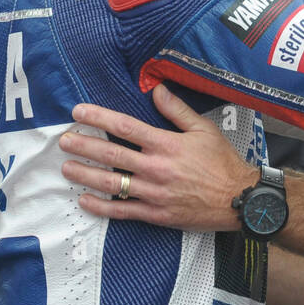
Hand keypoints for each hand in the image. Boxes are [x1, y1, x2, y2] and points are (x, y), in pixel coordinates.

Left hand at [60, 84, 256, 230]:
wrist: (240, 199)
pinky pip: (123, 211)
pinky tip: (86, 200)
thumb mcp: (204, 129)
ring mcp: (154, 193)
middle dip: (84, 146)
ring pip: (112, 183)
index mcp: (166, 144)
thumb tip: (156, 90)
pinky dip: (102, 207)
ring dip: (86, 175)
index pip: (125, 127)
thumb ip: (177, 110)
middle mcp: (156, 168)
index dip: (99, 117)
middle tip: (63, 141)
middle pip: (111, 154)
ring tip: (67, 168)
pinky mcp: (156, 214)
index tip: (78, 112)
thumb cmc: (223, 162)